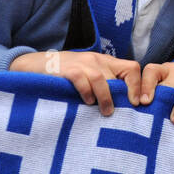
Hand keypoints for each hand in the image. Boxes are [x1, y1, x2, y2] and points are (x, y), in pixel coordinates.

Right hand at [10, 50, 142, 115]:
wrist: (34, 65)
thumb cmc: (64, 77)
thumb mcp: (87, 77)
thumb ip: (103, 87)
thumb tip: (121, 110)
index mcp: (105, 62)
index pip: (132, 68)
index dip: (138, 86)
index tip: (140, 104)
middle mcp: (96, 60)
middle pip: (121, 74)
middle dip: (125, 96)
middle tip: (124, 113)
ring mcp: (81, 63)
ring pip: (102, 79)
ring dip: (107, 98)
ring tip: (106, 113)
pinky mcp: (66, 70)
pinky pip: (82, 80)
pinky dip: (87, 92)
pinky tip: (87, 102)